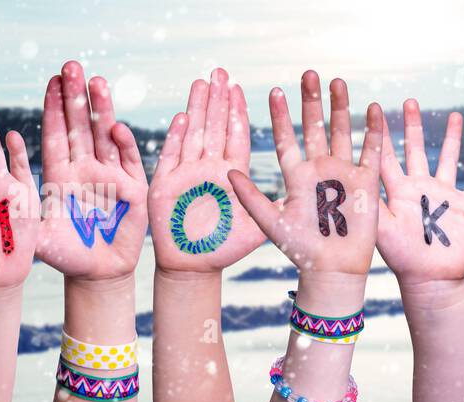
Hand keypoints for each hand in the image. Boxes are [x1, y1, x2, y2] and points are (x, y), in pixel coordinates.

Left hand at [35, 61, 147, 279]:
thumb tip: (5, 200)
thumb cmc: (66, 255)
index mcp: (60, 173)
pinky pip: (128, 162)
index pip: (56, 134)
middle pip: (80, 126)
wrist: (98, 273)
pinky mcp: (133, 189)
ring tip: (96, 81)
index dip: (54, 108)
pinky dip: (123, 145)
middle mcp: (85, 168)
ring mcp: (110, 176)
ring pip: (104, 136)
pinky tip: (116, 127)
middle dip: (76, 97)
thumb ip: (26, 219)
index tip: (51, 80)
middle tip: (71, 66)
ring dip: (101, 109)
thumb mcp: (40, 236)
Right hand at [149, 69, 265, 273]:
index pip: (234, 135)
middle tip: (220, 71)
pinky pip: (172, 157)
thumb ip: (270, 204)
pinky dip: (177, 138)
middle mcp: (207, 169)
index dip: (236, 111)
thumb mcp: (255, 226)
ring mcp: (185, 175)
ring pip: (192, 134)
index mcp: (230, 173)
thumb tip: (298, 188)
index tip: (238, 86)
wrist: (192, 268)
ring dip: (197, 109)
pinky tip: (184, 117)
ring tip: (201, 83)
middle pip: (213, 127)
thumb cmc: (223, 249)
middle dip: (216, 100)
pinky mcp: (165, 186)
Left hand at [228, 71, 381, 276]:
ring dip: (340, 107)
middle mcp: (318, 169)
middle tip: (308, 73)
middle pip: (314, 127)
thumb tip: (228, 172)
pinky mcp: (366, 182)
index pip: (285, 139)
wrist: (331, 269)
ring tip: (337, 81)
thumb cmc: (298, 249)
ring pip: (342, 132)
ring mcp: (343, 173)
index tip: (274, 91)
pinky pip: (371, 151)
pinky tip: (373, 108)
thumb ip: (250, 197)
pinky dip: (373, 131)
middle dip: (311, 101)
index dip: (280, 116)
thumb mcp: (269, 222)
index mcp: (295, 176)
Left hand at [376, 99, 463, 283]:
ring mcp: (443, 196)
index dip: (379, 134)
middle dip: (412, 126)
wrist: (429, 279)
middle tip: (410, 101)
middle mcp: (419, 188)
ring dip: (452, 138)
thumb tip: (351, 180)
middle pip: (415, 149)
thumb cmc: (401, 257)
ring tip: (455, 114)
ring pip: (448, 159)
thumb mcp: (382, 226)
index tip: (373, 110)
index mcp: (397, 191)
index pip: (385, 156)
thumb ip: (371, 201)